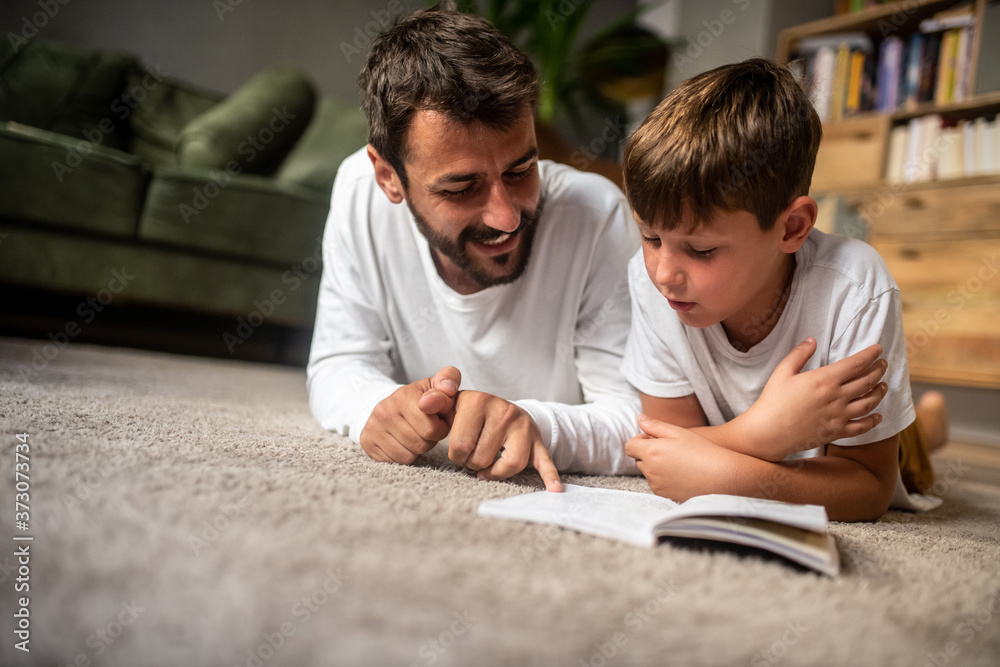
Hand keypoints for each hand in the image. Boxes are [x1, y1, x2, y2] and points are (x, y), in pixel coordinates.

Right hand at [359, 366, 460, 464]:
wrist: (392, 405)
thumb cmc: (421, 398)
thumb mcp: (437, 385)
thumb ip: (448, 380)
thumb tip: (447, 388)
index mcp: (403, 395)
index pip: (431, 429)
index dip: (440, 429)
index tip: (437, 421)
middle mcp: (384, 410)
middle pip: (420, 445)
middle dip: (429, 440)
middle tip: (426, 429)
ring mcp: (372, 427)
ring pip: (407, 456)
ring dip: (417, 449)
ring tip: (416, 435)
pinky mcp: (367, 442)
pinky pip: (394, 462)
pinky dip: (403, 456)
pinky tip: (403, 442)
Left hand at [443, 390, 561, 491]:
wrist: (500, 408)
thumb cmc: (470, 413)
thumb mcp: (450, 403)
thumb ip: (434, 401)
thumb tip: (423, 404)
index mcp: (478, 400)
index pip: (460, 446)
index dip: (456, 455)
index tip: (459, 449)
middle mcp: (504, 410)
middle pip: (483, 459)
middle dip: (474, 463)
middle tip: (474, 455)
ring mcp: (523, 426)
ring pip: (510, 465)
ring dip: (496, 473)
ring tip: (488, 467)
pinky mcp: (537, 441)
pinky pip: (545, 461)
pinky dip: (550, 477)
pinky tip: (553, 490)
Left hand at [626, 414, 732, 501]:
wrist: (723, 476)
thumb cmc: (702, 450)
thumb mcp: (679, 432)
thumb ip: (655, 425)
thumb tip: (640, 418)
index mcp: (651, 452)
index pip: (630, 446)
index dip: (639, 441)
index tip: (654, 439)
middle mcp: (650, 470)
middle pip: (639, 460)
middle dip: (648, 453)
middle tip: (670, 449)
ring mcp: (657, 485)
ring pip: (649, 473)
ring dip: (656, 466)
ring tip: (680, 462)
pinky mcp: (665, 495)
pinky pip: (658, 485)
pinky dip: (665, 479)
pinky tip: (683, 474)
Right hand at [738, 338, 887, 460]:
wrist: (768, 432)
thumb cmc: (772, 401)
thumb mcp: (782, 372)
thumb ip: (799, 354)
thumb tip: (812, 340)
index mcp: (824, 379)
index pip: (857, 363)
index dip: (871, 354)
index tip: (878, 349)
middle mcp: (836, 397)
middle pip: (867, 381)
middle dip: (879, 370)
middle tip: (883, 364)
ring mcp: (839, 416)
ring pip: (869, 402)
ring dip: (880, 392)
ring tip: (883, 385)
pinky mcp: (836, 432)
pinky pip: (862, 427)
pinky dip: (873, 421)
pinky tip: (878, 416)